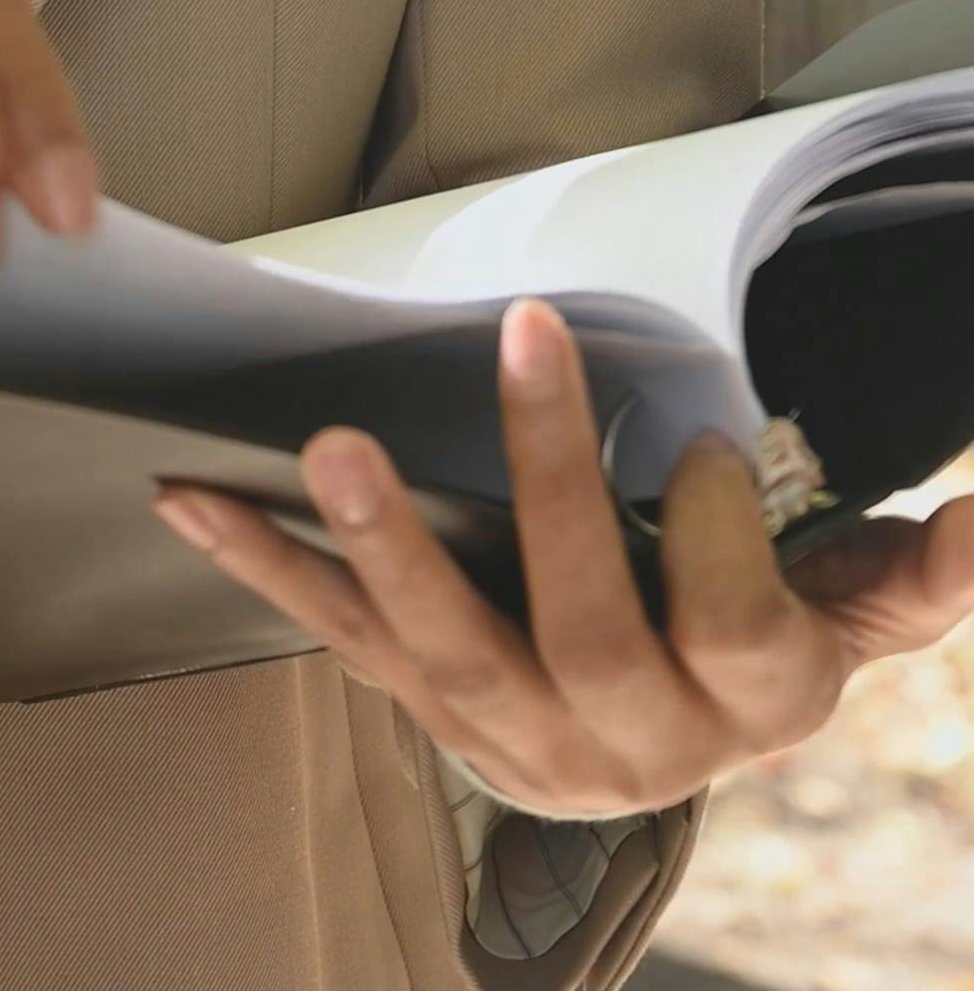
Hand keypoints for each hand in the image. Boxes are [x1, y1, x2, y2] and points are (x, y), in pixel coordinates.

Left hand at [152, 296, 973, 819]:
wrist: (662, 754)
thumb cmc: (754, 644)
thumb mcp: (850, 616)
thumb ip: (911, 574)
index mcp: (744, 701)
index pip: (736, 618)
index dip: (714, 528)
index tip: (694, 437)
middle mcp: (630, 738)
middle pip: (590, 622)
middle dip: (552, 482)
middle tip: (520, 342)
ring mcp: (517, 733)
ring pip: (452, 651)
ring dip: (385, 544)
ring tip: (333, 445)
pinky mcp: (428, 711)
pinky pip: (342, 641)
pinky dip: (266, 566)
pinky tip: (193, 496)